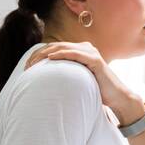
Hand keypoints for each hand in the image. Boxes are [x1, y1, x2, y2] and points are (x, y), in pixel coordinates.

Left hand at [26, 41, 144, 125]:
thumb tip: (45, 79)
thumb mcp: (78, 79)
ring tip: (34, 63)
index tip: (27, 67)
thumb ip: (66, 73)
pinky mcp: (96, 60)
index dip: (38, 55)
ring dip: (45, 54)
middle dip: (38, 55)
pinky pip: (75, 54)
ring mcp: (91, 53)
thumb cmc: (97, 91)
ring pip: (63, 48)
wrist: (117, 98)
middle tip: (26, 66)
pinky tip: (50, 59)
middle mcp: (86, 48)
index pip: (54, 48)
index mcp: (80, 51)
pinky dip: (62, 54)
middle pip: (56, 46)